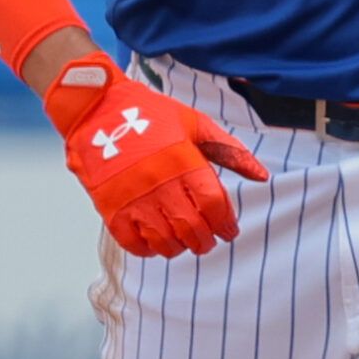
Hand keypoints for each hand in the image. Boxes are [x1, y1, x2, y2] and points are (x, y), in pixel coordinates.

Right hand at [44, 57, 269, 257]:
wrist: (96, 108)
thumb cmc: (149, 114)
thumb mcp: (195, 124)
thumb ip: (230, 151)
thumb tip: (262, 176)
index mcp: (183, 160)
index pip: (213, 205)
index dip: (226, 223)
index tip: (229, 230)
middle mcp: (159, 182)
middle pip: (192, 228)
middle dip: (205, 241)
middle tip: (208, 241)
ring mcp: (133, 198)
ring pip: (164, 241)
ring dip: (179, 248)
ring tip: (184, 242)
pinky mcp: (110, 207)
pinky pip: (133, 243)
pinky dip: (148, 250)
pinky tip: (155, 242)